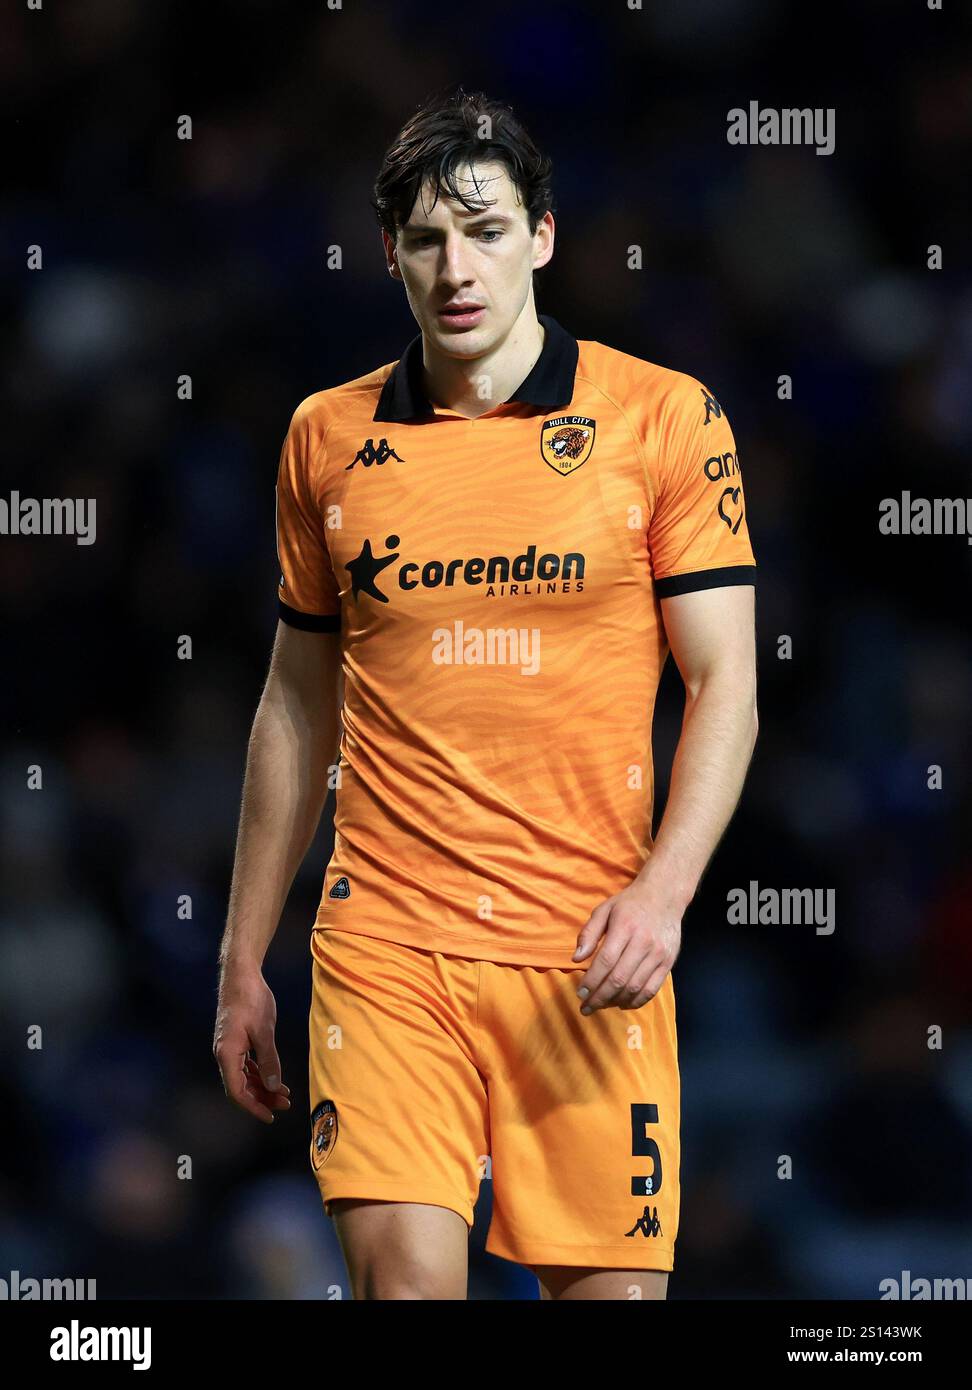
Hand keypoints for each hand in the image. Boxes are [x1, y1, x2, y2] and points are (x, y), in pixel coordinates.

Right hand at [213, 965, 291, 1123]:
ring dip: (262, 1086)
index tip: (271, 1116)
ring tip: (284, 1093)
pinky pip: (245, 1065)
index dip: (253, 1107)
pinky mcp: (235, 1041)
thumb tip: (274, 1086)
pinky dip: (259, 1073)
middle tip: (286, 1103)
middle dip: (262, 1098)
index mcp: (227, 1054)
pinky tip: (273, 1077)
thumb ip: (269, 1060)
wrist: (241, 974)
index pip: (237, 1092)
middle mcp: (224, 1054)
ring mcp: (229, 1047)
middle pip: (240, 1087)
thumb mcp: (264, 1031)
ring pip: (243, 1077)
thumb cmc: (251, 999)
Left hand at [571, 878, 682, 1013]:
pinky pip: (651, 989)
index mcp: (625, 927)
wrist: (664, 896)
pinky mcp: (668, 963)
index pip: (605, 961)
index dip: (591, 981)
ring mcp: (658, 954)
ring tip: (601, 1006)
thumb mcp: (604, 910)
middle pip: (619, 978)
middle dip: (599, 997)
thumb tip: (576, 959)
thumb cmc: (630, 903)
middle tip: (586, 1007)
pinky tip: (621, 1003)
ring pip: (635, 987)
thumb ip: (588, 933)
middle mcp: (643, 942)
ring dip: (615, 1002)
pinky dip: (635, 1001)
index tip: (580, 993)